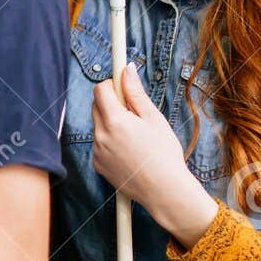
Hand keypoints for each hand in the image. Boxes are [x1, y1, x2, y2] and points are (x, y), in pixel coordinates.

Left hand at [92, 62, 217, 248]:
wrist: (164, 190)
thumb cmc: (163, 153)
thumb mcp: (153, 118)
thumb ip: (135, 93)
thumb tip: (126, 69)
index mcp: (114, 121)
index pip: (100, 90)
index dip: (112, 85)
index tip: (124, 88)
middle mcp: (100, 136)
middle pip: (96, 106)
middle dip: (112, 103)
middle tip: (134, 112)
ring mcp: (97, 151)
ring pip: (98, 125)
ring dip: (112, 123)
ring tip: (136, 136)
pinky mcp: (98, 165)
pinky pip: (100, 144)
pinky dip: (110, 141)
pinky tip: (130, 151)